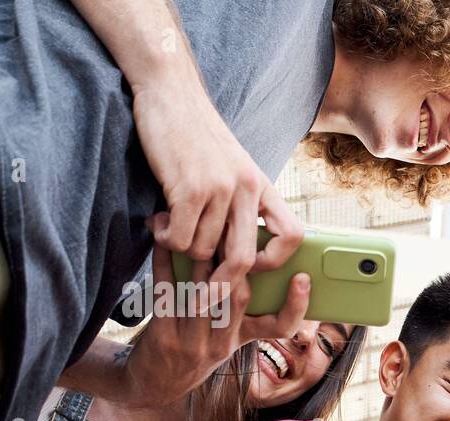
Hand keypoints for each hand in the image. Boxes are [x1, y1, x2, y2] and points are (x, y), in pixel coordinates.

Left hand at [115, 227, 312, 408]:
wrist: (154, 384)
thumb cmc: (192, 352)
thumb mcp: (223, 340)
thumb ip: (238, 312)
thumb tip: (250, 265)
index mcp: (241, 341)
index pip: (279, 328)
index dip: (296, 305)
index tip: (303, 278)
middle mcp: (221, 344)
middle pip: (239, 299)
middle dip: (239, 263)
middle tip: (235, 231)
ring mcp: (192, 343)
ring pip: (204, 293)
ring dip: (202, 257)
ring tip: (201, 229)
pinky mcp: (164, 336)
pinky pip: (168, 294)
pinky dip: (165, 265)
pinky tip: (163, 244)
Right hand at [130, 74, 302, 295]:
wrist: (171, 93)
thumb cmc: (196, 135)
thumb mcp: (231, 167)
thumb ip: (237, 203)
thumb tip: (230, 250)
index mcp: (262, 186)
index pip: (292, 235)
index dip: (275, 260)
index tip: (252, 268)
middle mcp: (248, 188)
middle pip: (243, 259)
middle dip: (220, 287)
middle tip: (200, 298)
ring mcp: (220, 188)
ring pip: (204, 250)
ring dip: (181, 250)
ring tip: (167, 229)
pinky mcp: (189, 187)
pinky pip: (179, 237)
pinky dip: (165, 239)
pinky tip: (156, 222)